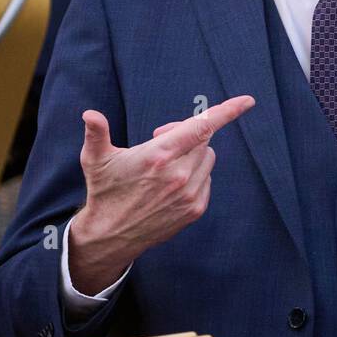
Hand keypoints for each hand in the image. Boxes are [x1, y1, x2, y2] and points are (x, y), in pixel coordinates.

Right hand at [68, 95, 254, 294]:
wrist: (111, 234)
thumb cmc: (104, 190)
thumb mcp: (96, 159)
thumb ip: (96, 133)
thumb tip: (89, 115)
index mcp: (158, 155)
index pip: (200, 127)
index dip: (226, 111)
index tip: (247, 101)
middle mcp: (178, 174)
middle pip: (202, 139)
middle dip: (186, 134)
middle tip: (161, 141)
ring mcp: (189, 193)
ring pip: (207, 158)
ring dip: (193, 154)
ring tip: (165, 165)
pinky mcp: (195, 209)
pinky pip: (207, 179)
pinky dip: (195, 174)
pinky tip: (172, 183)